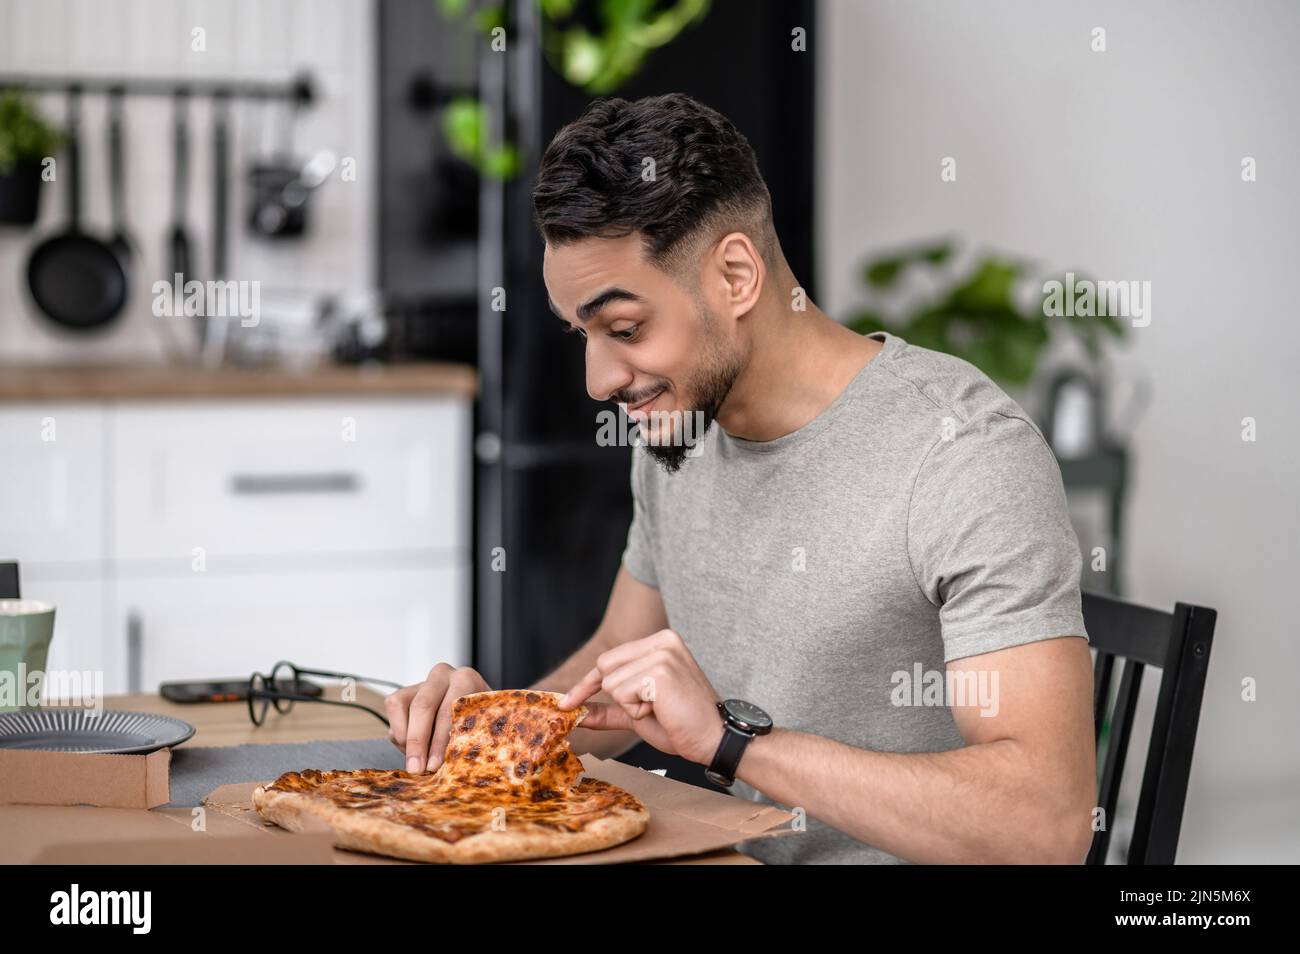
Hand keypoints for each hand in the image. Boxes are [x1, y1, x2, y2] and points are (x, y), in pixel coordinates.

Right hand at [384, 664, 490, 773]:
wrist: (472, 715)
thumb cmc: (479, 726)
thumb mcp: (482, 730)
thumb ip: (472, 739)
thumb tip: (456, 763)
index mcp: (466, 679)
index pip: (449, 709)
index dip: (440, 740)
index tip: (435, 766)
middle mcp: (443, 675)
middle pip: (423, 706)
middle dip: (418, 742)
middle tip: (417, 769)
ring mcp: (421, 682)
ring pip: (401, 706)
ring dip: (405, 739)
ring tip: (416, 763)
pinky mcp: (404, 692)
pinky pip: (393, 709)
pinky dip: (398, 733)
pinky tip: (412, 749)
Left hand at [557, 629, 723, 765]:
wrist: (713, 739)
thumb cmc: (681, 725)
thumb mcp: (637, 713)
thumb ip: (608, 709)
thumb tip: (575, 712)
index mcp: (660, 641)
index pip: (609, 659)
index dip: (587, 684)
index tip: (566, 702)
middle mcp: (662, 640)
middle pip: (605, 666)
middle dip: (616, 695)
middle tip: (650, 707)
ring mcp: (661, 654)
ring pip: (611, 682)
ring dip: (629, 705)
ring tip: (660, 707)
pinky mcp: (659, 671)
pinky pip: (622, 694)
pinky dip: (636, 710)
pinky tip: (662, 710)